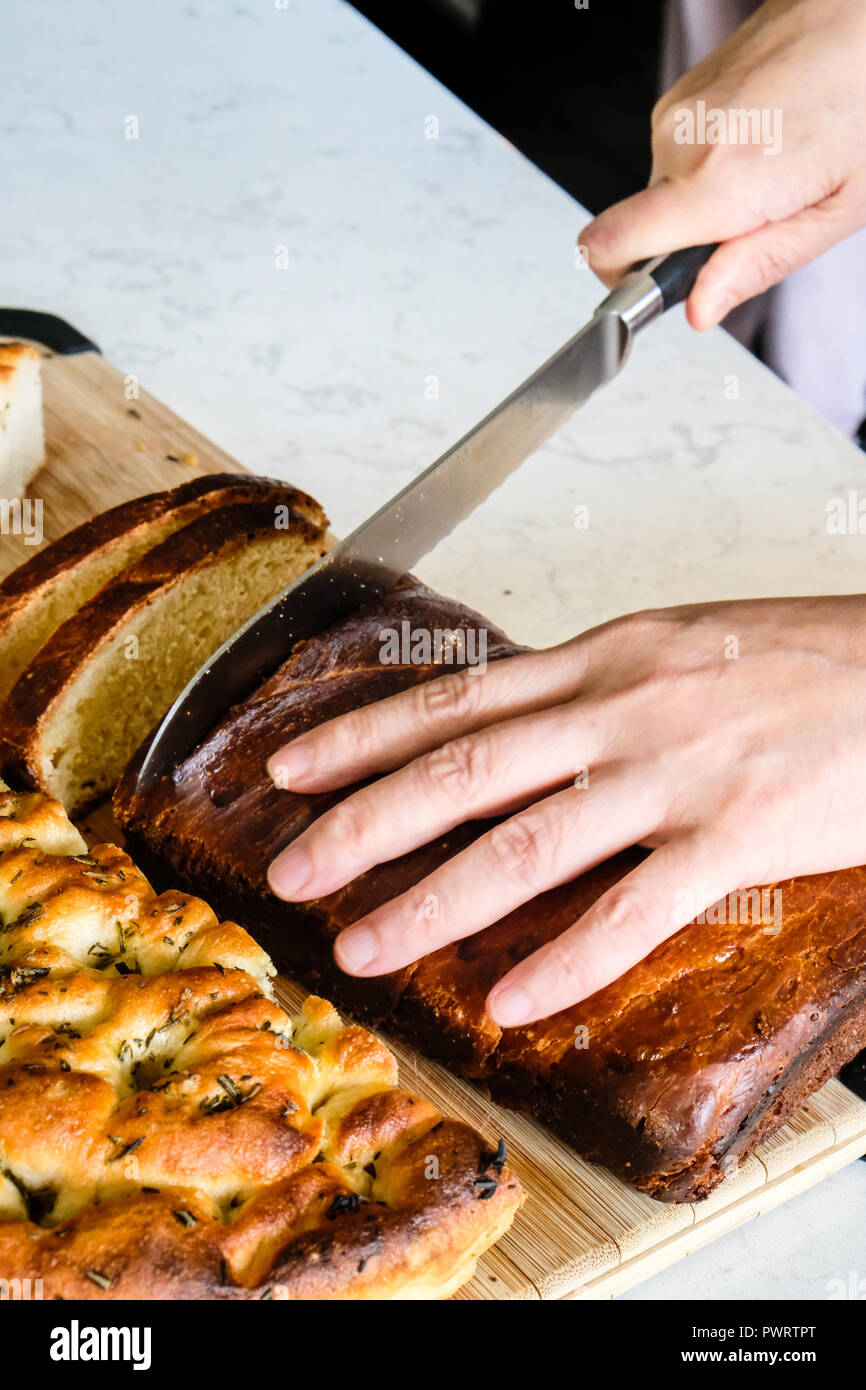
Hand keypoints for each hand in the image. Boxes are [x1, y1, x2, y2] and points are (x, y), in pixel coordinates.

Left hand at [267, 595, 865, 1026]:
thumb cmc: (801, 660)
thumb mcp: (678, 648)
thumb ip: (595, 689)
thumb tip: (515, 726)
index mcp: (604, 661)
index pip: (456, 698)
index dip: (364, 735)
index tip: (293, 766)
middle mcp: (620, 711)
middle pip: (463, 769)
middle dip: (363, 823)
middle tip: (290, 872)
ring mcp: (674, 774)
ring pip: (526, 844)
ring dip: (433, 901)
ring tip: (364, 948)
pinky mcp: (736, 835)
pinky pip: (635, 910)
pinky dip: (567, 959)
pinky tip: (513, 1000)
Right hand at [579, 0, 865, 328]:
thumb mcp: (836, 209)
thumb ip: (760, 265)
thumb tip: (701, 307)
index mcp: (717, 183)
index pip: (609, 247)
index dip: (626, 284)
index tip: (665, 291)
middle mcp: (683, 142)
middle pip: (644, 228)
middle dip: (692, 241)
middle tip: (762, 219)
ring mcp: (679, 109)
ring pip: (666, 192)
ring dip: (708, 200)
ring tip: (774, 171)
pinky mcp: (685, 90)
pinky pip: (680, 155)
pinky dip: (715, 164)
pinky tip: (765, 142)